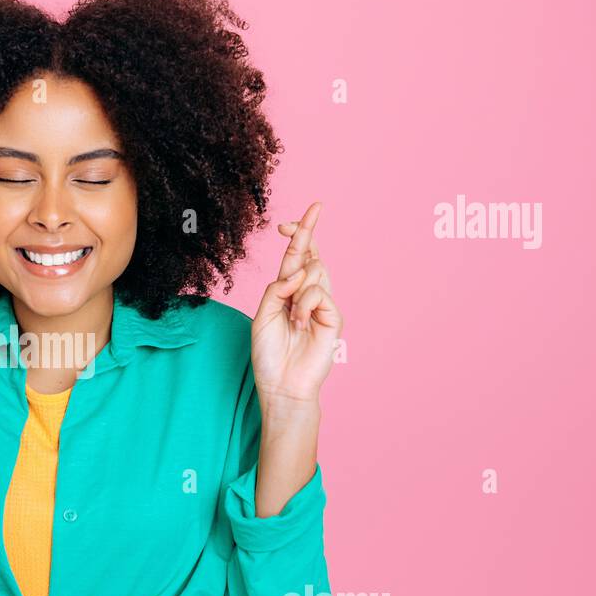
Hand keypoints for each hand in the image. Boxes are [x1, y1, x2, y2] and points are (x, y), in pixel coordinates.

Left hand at [250, 201, 342, 407]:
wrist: (282, 384)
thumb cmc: (269, 355)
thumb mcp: (262, 316)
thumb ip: (276, 290)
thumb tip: (296, 273)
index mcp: (287, 293)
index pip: (295, 258)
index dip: (295, 236)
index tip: (285, 221)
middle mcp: (306, 295)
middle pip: (310, 255)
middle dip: (307, 231)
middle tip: (311, 210)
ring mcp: (322, 305)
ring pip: (314, 272)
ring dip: (297, 286)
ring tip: (291, 316)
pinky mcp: (332, 317)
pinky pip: (318, 294)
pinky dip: (304, 305)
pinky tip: (299, 323)